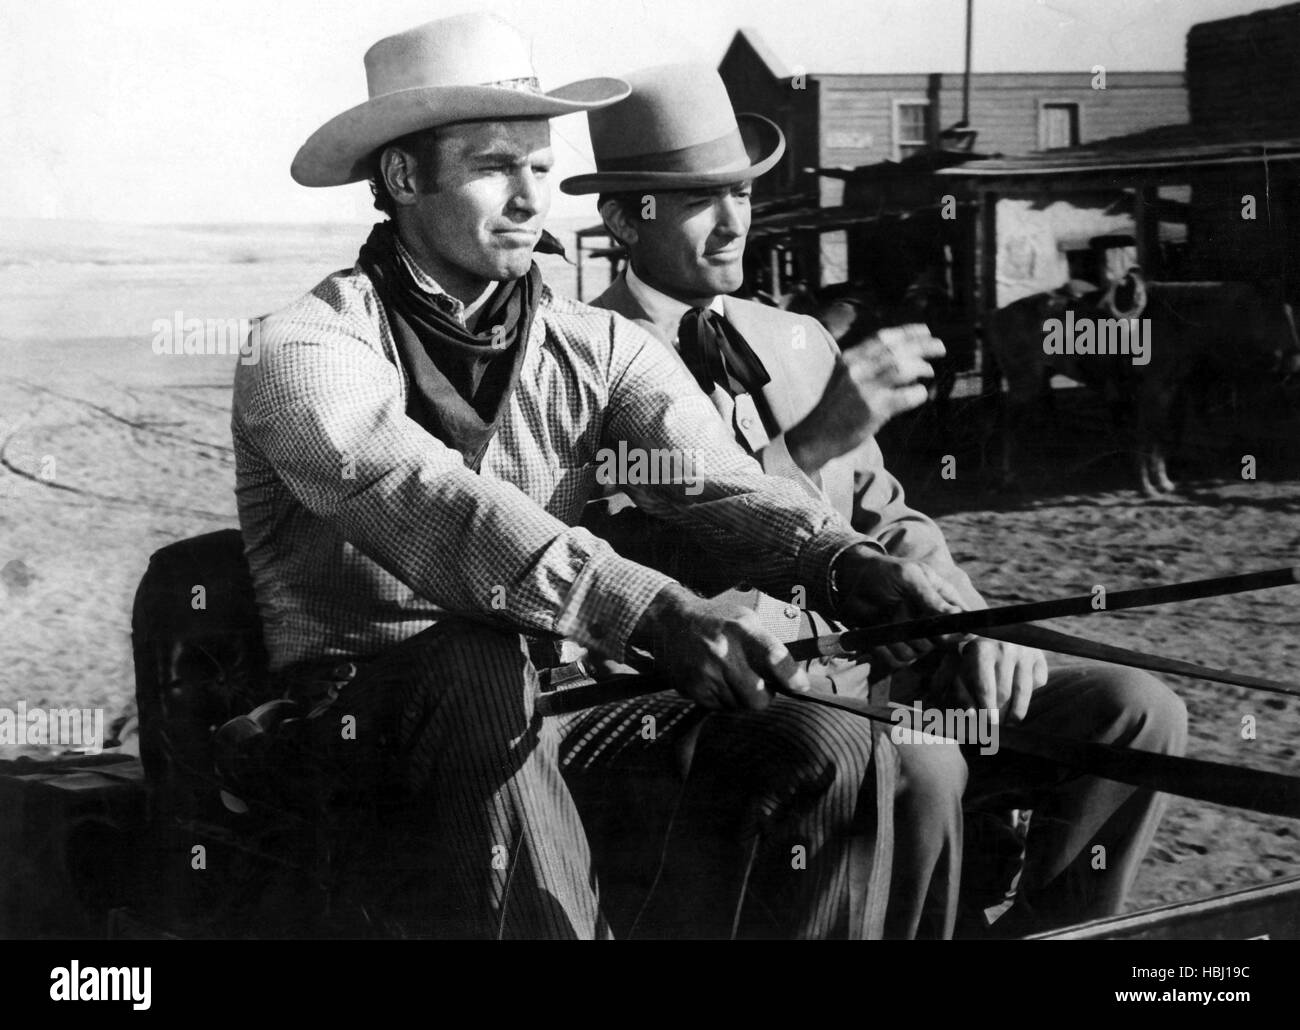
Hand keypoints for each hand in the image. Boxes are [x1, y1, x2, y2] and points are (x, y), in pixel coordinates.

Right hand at [630, 585, 808, 709]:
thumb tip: (796, 678)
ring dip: (741, 697)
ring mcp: (707, 673)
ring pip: (740, 706)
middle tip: (757, 682)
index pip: (774, 659)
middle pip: (760, 698)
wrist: (670, 622)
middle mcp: (724, 652)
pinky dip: (722, 698)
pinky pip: (721, 708)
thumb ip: (769, 646)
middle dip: (764, 695)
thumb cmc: (716, 621)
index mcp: (742, 630)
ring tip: (729, 675)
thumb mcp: (745, 620)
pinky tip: (714, 679)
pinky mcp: (693, 689)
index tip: (800, 685)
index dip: (791, 677)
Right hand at [786, 325, 944, 472]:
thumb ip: (867, 364)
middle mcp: (856, 369)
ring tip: (930, 370)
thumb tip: (904, 354)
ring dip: (922, 367)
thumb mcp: (844, 377)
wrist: (815, 436)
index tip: (926, 331)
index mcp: (849, 358)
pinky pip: (905, 396)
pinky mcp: (873, 410)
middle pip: (896, 350)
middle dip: (923, 345)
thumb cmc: (835, 408)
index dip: (908, 332)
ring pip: (902, 368)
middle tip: (940, 347)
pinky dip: (918, 393)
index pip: (883, 337)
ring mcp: (864, 389)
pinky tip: (920, 394)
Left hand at [832, 547, 966, 666]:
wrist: (852, 580)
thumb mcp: (909, 577)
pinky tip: (876, 638)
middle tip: (902, 612)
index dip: (958, 630)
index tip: (942, 632)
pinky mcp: (895, 645)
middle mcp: (932, 620)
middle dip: (921, 632)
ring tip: (886, 619)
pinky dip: (885, 652)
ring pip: (918, 652)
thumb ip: (931, 598)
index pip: (963, 621)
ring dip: (899, 640)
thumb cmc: (883, 571)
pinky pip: (898, 660)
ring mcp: (914, 634)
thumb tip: (958, 616)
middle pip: (941, 642)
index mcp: (943, 598)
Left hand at [943, 638, 1048, 722]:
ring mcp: (1025, 651)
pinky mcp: (1039, 656)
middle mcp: (1005, 648)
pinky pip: (1037, 682)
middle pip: (1004, 691)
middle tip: (995, 724)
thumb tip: (971, 715)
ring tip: (1010, 722)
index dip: (986, 707)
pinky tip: (1019, 697)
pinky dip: (1030, 693)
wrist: (992, 633)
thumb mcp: (959, 671)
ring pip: (1023, 691)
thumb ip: (961, 693)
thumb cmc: (971, 658)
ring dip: (1017, 711)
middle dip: (998, 711)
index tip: (989, 723)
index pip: (985, 686)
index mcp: (981, 650)